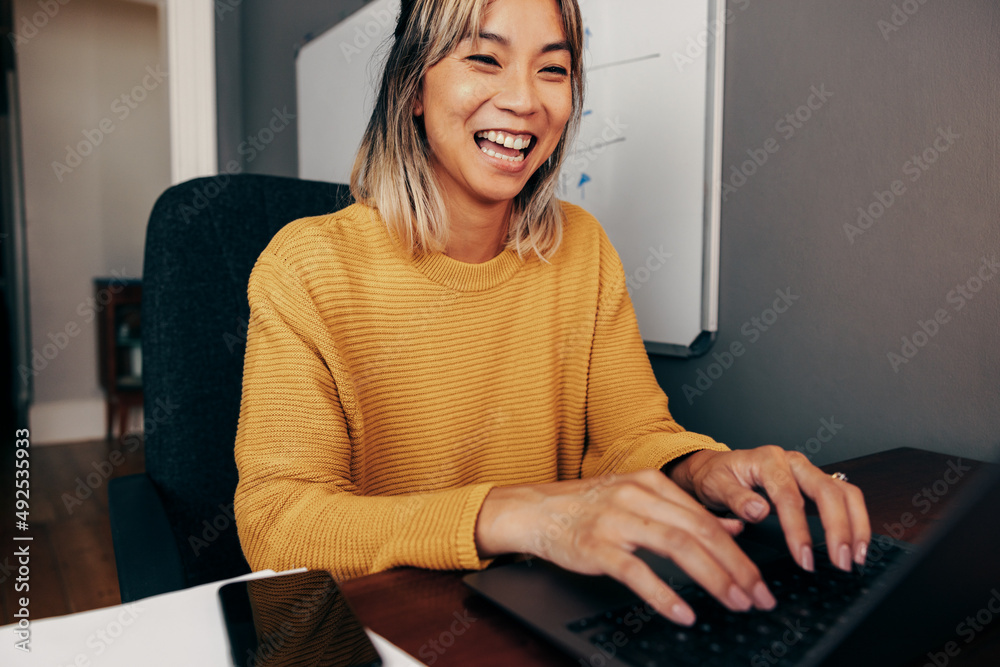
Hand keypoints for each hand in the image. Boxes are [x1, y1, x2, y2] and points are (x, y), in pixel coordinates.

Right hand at [475, 470, 777, 625]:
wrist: (535, 509)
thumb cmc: (587, 507)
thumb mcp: (638, 498)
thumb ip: (684, 511)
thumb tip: (734, 526)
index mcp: (651, 483)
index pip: (705, 519)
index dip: (738, 552)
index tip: (758, 580)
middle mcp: (638, 497)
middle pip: (699, 531)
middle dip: (736, 567)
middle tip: (758, 596)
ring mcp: (616, 520)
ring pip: (677, 546)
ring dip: (712, 578)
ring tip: (734, 602)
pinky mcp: (596, 545)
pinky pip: (636, 571)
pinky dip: (664, 594)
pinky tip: (683, 613)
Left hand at [668, 447, 870, 572]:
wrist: (716, 467)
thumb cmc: (716, 476)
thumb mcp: (715, 486)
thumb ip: (736, 498)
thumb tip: (759, 511)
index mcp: (767, 460)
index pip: (789, 496)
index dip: (799, 529)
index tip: (803, 557)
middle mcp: (792, 462)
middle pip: (827, 490)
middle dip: (838, 528)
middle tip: (841, 561)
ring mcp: (807, 471)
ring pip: (843, 491)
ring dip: (855, 524)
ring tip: (856, 556)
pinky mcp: (814, 483)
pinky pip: (843, 497)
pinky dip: (854, 520)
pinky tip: (855, 543)